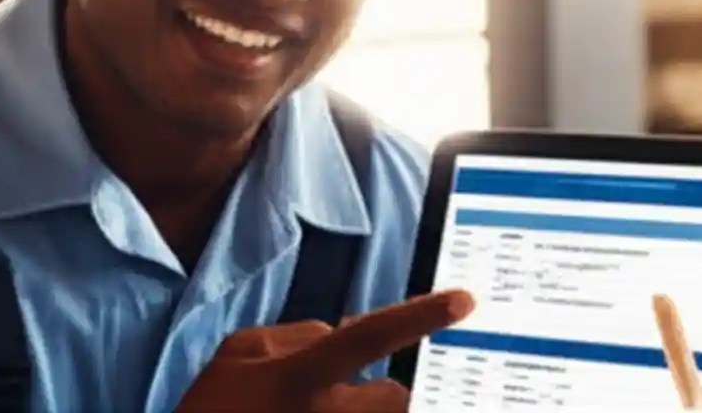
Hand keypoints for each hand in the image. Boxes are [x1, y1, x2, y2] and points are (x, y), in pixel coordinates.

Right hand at [177, 289, 473, 412]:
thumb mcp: (236, 355)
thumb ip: (296, 335)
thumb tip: (340, 330)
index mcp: (301, 378)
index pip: (373, 336)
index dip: (421, 315)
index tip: (464, 300)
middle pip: (395, 395)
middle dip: (378, 394)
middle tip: (343, 399)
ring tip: (318, 411)